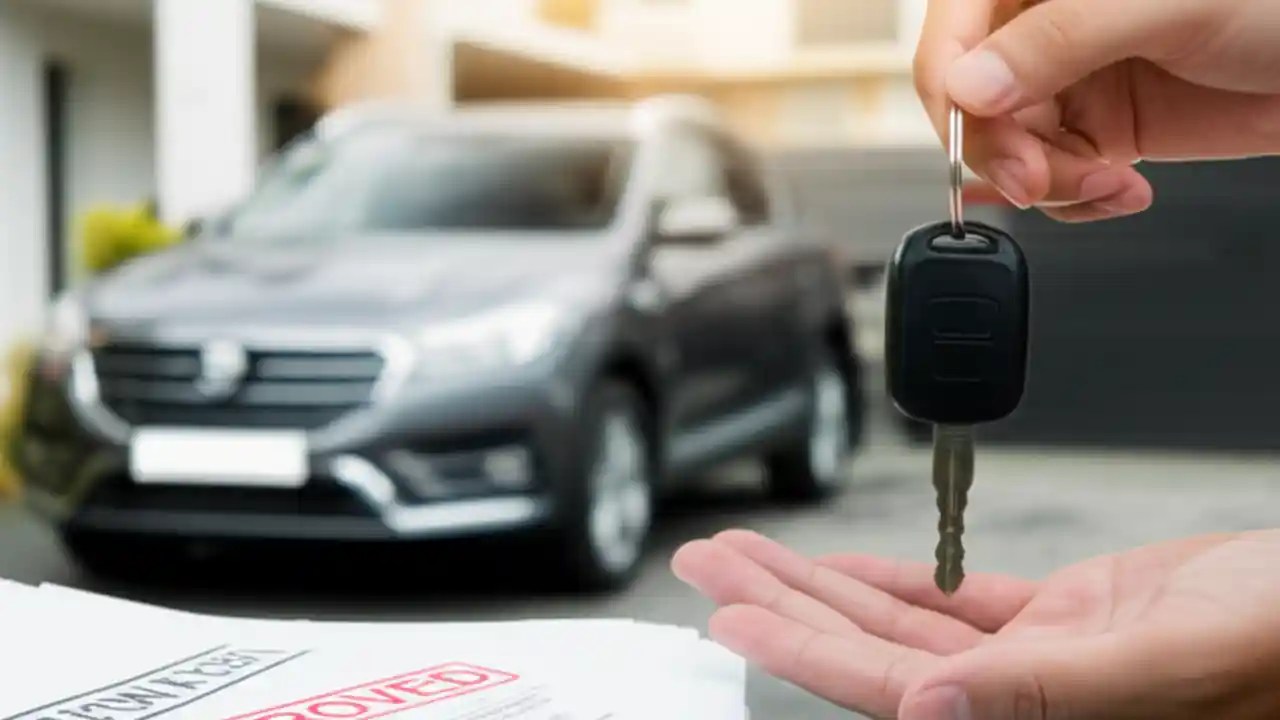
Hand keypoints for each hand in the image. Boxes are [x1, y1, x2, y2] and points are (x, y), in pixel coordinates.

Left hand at [672, 529, 1279, 718]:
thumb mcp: (1170, 664)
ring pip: (899, 620)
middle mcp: (1017, 696)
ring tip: (750, 554)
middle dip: (780, 603)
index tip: (728, 617)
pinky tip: (847, 566)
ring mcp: (1034, 658)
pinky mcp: (1058, 621)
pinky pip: (954, 600)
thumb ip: (1044, 690)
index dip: (798, 649)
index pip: (884, 687)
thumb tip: (926, 710)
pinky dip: (897, 577)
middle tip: (709, 564)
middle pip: (867, 648)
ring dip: (822, 584)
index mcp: (1031, 717)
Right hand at [917, 0, 1279, 221]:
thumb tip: (973, 86)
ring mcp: (1068, 80)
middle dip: (1005, 154)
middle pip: (971, 105)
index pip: (951, 36)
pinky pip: (1050, 178)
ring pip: (1007, 151)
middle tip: (1042, 180)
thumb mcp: (1163, 5)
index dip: (954, 93)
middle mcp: (1041, 26)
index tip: (988, 137)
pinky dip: (1074, 200)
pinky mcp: (1098, 128)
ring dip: (1048, 185)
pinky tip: (1120, 190)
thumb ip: (1058, 41)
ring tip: (1104, 183)